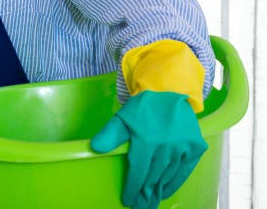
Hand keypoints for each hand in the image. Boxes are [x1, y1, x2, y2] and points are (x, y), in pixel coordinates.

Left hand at [91, 90, 207, 208]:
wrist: (169, 93)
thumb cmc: (142, 108)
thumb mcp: (122, 118)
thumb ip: (110, 135)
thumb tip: (94, 148)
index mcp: (146, 139)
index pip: (138, 170)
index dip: (133, 187)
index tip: (127, 199)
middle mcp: (166, 146)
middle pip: (153, 176)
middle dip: (145, 193)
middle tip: (139, 206)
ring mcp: (182, 147)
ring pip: (168, 175)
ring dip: (158, 190)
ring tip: (150, 201)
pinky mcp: (195, 147)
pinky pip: (184, 171)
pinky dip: (174, 183)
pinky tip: (166, 191)